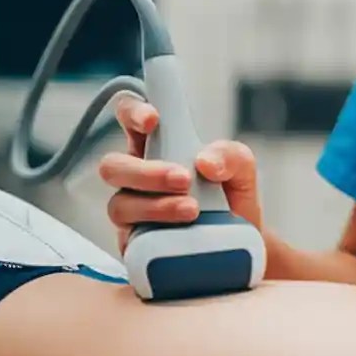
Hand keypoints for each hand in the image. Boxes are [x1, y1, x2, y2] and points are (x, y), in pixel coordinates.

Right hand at [98, 94, 263, 253]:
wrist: (241, 242)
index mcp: (158, 146)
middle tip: (184, 179)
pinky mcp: (136, 244)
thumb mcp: (242, 170)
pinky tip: (182, 234)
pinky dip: (157, 233)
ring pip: (119, 205)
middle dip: (146, 171)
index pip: (130, 116)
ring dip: (156, 206)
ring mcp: (133, 212)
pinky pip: (128, 241)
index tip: (153, 120)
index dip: (132, 111)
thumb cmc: (232, 197)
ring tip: (193, 210)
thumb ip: (231, 156)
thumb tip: (206, 163)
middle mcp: (138, 177)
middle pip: (112, 165)